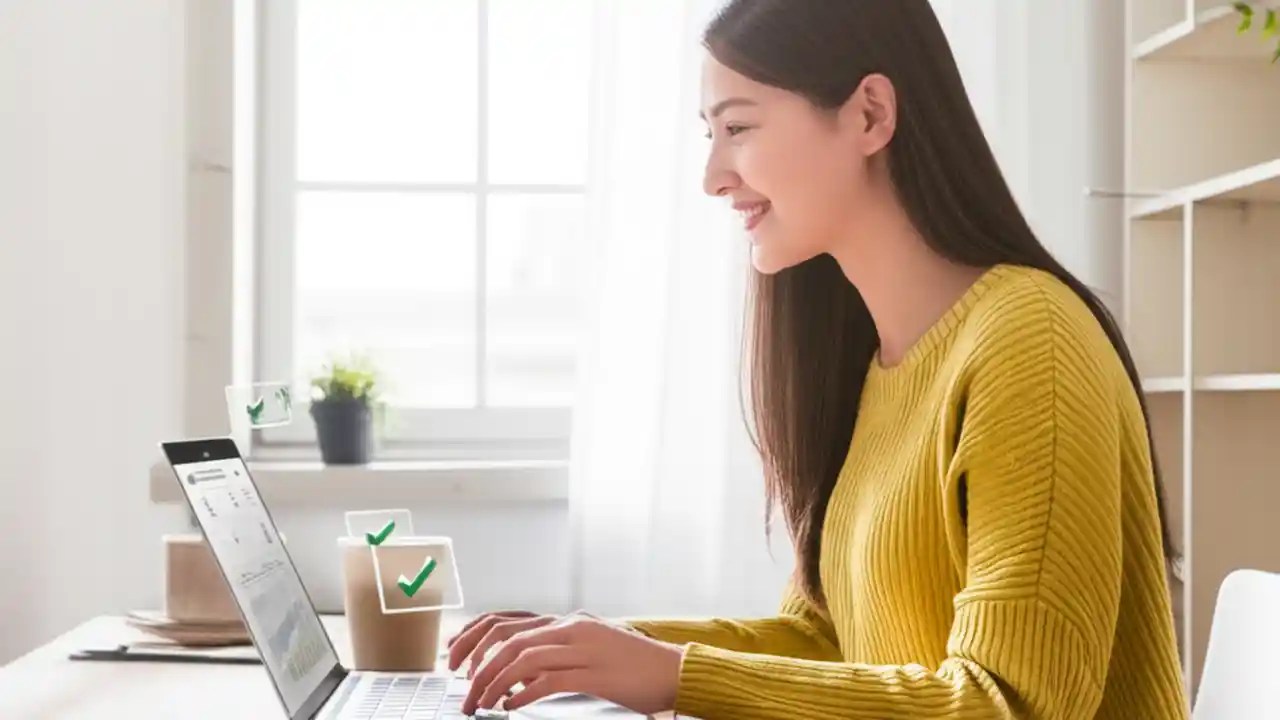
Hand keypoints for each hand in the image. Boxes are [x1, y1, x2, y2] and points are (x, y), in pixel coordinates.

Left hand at [460, 615, 683, 715]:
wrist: (675, 670)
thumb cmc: (633, 665)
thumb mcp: (589, 650)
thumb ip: (557, 654)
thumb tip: (519, 671)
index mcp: (568, 621)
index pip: (508, 621)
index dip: (475, 638)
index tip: (455, 658)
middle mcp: (572, 628)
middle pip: (509, 639)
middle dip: (478, 664)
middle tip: (463, 690)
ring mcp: (583, 649)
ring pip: (523, 660)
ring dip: (495, 684)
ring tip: (482, 704)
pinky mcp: (594, 673)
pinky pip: (548, 681)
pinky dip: (523, 694)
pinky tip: (511, 706)